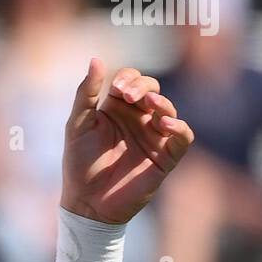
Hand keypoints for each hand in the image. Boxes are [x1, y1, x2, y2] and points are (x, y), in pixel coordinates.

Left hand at [60, 59, 194, 223]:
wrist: (87, 202)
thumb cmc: (79, 162)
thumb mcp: (78, 124)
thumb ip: (86, 93)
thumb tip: (96, 59)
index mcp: (116, 108)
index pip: (131, 80)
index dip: (129, 79)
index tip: (117, 90)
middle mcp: (137, 118)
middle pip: (152, 90)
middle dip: (144, 87)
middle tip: (130, 96)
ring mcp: (153, 136)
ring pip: (168, 110)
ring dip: (162, 104)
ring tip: (150, 105)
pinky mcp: (166, 156)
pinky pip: (183, 136)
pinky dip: (178, 127)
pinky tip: (163, 125)